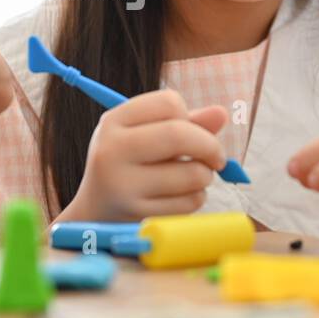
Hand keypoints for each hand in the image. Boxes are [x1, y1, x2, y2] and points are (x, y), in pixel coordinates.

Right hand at [66, 89, 228, 222]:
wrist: (96, 213)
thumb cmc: (129, 166)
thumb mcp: (145, 136)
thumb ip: (184, 123)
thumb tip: (222, 114)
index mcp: (113, 121)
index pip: (169, 103)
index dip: (189, 116)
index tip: (192, 130)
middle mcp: (112, 150)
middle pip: (179, 135)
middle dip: (211, 146)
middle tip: (217, 158)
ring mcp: (123, 185)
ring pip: (193, 173)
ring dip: (205, 175)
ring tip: (193, 178)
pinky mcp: (138, 214)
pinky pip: (190, 201)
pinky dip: (196, 197)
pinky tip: (180, 197)